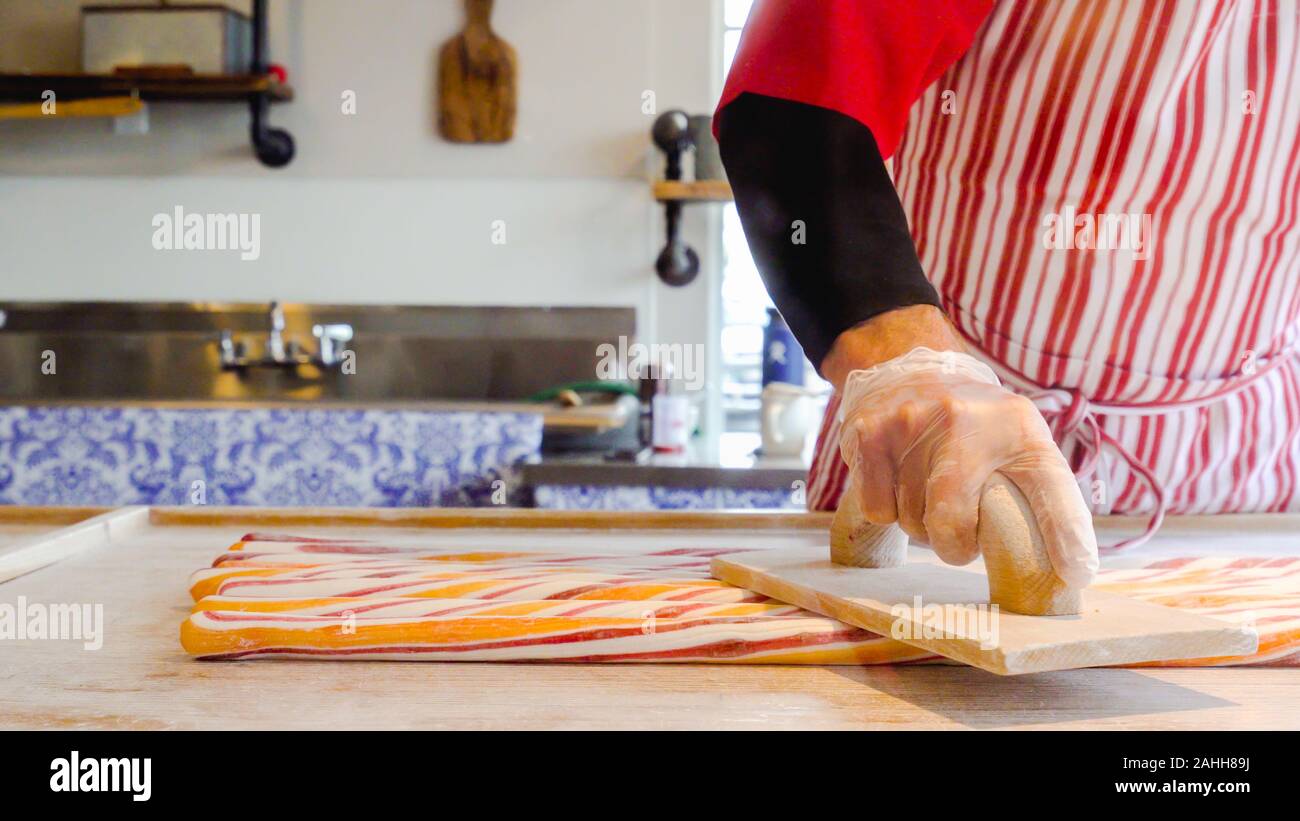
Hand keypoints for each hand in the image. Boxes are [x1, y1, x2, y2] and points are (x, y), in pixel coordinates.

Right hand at [836, 347, 1098, 587]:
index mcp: (1017, 426)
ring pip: (912, 522)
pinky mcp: (870, 432)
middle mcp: (965, 420)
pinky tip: (898, 479)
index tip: (1073, 574)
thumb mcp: (1019, 443)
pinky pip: (878, 509)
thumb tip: (1073, 571)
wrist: (907, 363)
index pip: (1048, 485)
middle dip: (956, 546)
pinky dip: (887, 509)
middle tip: (959, 536)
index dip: (1063, 535)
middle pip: (954, 526)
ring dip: (921, 522)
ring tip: (927, 490)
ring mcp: (912, 423)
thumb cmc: (973, 426)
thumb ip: (1045, 499)